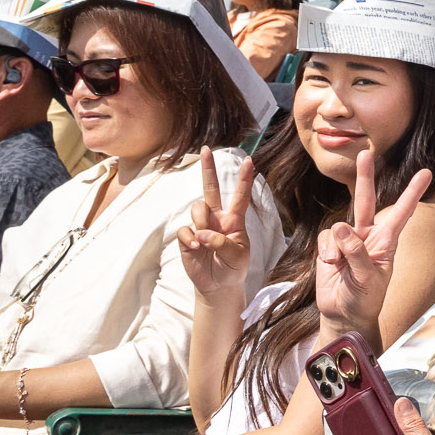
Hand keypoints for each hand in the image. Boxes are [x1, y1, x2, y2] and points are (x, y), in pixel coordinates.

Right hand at [177, 147, 256, 301]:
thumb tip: (202, 233)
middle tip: (206, 149)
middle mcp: (217, 218)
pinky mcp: (187, 237)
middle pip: (210, 188)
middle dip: (208, 168)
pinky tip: (195, 249)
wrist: (218, 286)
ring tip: (205, 243)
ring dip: (201, 223)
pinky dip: (190, 239)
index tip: (250, 160)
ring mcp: (200, 226)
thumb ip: (222, 242)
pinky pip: (184, 230)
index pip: (240, 196)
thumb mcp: (237, 256)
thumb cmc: (233, 268)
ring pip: (197, 208)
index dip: (245, 179)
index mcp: (234, 220)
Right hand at [314, 149, 431, 344]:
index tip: (426, 172)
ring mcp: (348, 240)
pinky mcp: (330, 246)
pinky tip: (330, 265)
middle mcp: (368, 236)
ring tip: (339, 265)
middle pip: (366, 201)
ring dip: (337, 246)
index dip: (412, 192)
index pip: (402, 213)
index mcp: (387, 242)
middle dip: (365, 177)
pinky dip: (326, 251)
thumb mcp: (368, 279)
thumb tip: (341, 228)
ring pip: (340, 225)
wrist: (344, 315)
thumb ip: (356, 253)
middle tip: (365, 154)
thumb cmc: (365, 299)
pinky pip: (326, 238)